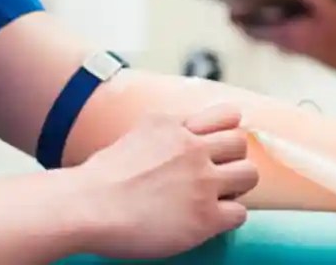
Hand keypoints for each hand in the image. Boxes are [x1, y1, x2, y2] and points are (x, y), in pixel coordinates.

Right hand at [74, 104, 259, 259]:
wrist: (87, 207)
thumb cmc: (99, 180)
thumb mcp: (133, 137)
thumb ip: (161, 136)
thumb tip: (176, 147)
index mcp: (171, 124)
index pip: (226, 115)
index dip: (226, 130)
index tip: (219, 143)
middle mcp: (190, 147)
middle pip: (239, 143)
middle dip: (231, 159)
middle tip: (216, 174)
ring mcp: (201, 181)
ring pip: (248, 174)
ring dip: (235, 186)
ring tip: (215, 196)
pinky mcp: (206, 216)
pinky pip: (239, 213)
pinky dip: (227, 217)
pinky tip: (207, 219)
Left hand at [232, 0, 335, 78]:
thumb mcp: (335, 10)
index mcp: (292, 36)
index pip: (258, 31)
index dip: (242, 22)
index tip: (230, 13)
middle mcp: (295, 46)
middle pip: (265, 35)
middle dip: (252, 23)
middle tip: (241, 11)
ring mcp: (306, 51)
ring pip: (280, 37)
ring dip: (270, 26)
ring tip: (266, 10)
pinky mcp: (318, 53)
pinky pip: (294, 39)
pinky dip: (287, 28)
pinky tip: (294, 17)